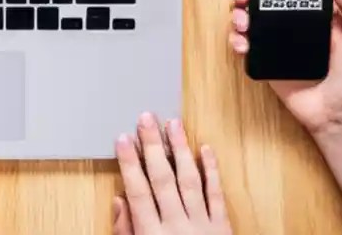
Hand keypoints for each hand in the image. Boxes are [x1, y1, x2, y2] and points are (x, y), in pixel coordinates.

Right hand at [113, 113, 230, 234]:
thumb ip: (125, 231)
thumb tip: (119, 201)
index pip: (138, 192)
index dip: (129, 163)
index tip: (123, 139)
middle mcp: (177, 226)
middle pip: (163, 178)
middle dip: (153, 146)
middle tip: (147, 119)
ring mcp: (202, 225)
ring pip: (189, 180)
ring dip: (180, 149)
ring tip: (174, 124)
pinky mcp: (222, 227)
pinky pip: (217, 195)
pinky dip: (212, 171)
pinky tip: (206, 149)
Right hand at [228, 0, 341, 132]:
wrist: (338, 114)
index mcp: (314, 13)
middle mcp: (291, 24)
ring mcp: (275, 42)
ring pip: (248, 19)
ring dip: (238, 14)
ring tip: (242, 21)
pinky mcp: (264, 61)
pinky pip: (244, 45)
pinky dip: (236, 40)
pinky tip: (242, 43)